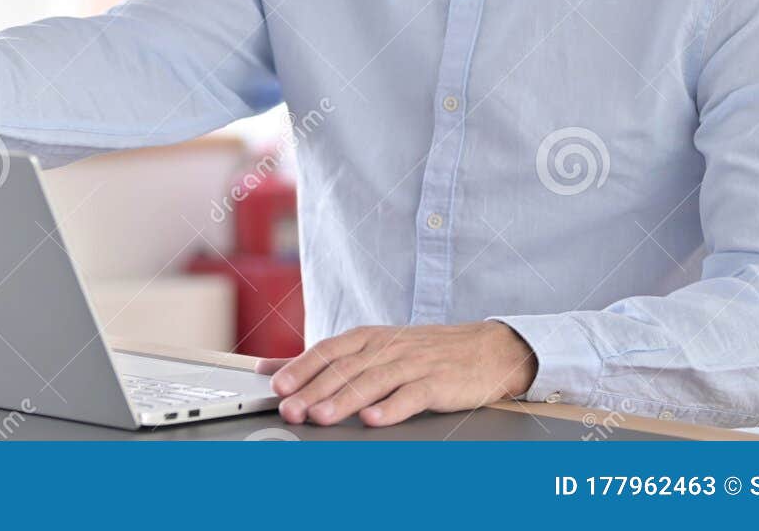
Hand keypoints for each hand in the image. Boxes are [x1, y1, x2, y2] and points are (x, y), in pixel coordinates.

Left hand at [258, 321, 537, 426]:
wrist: (486, 349)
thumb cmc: (425, 351)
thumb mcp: (374, 347)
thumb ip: (326, 360)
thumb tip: (271, 368)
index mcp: (369, 338)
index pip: (328, 350)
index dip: (301, 367)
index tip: (277, 385)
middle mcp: (387, 348)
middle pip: (345, 368)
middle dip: (314, 389)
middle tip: (291, 408)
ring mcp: (413, 364)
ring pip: (373, 381)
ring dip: (344, 400)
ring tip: (322, 417)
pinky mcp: (438, 382)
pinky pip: (412, 395)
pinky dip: (391, 408)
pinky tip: (374, 420)